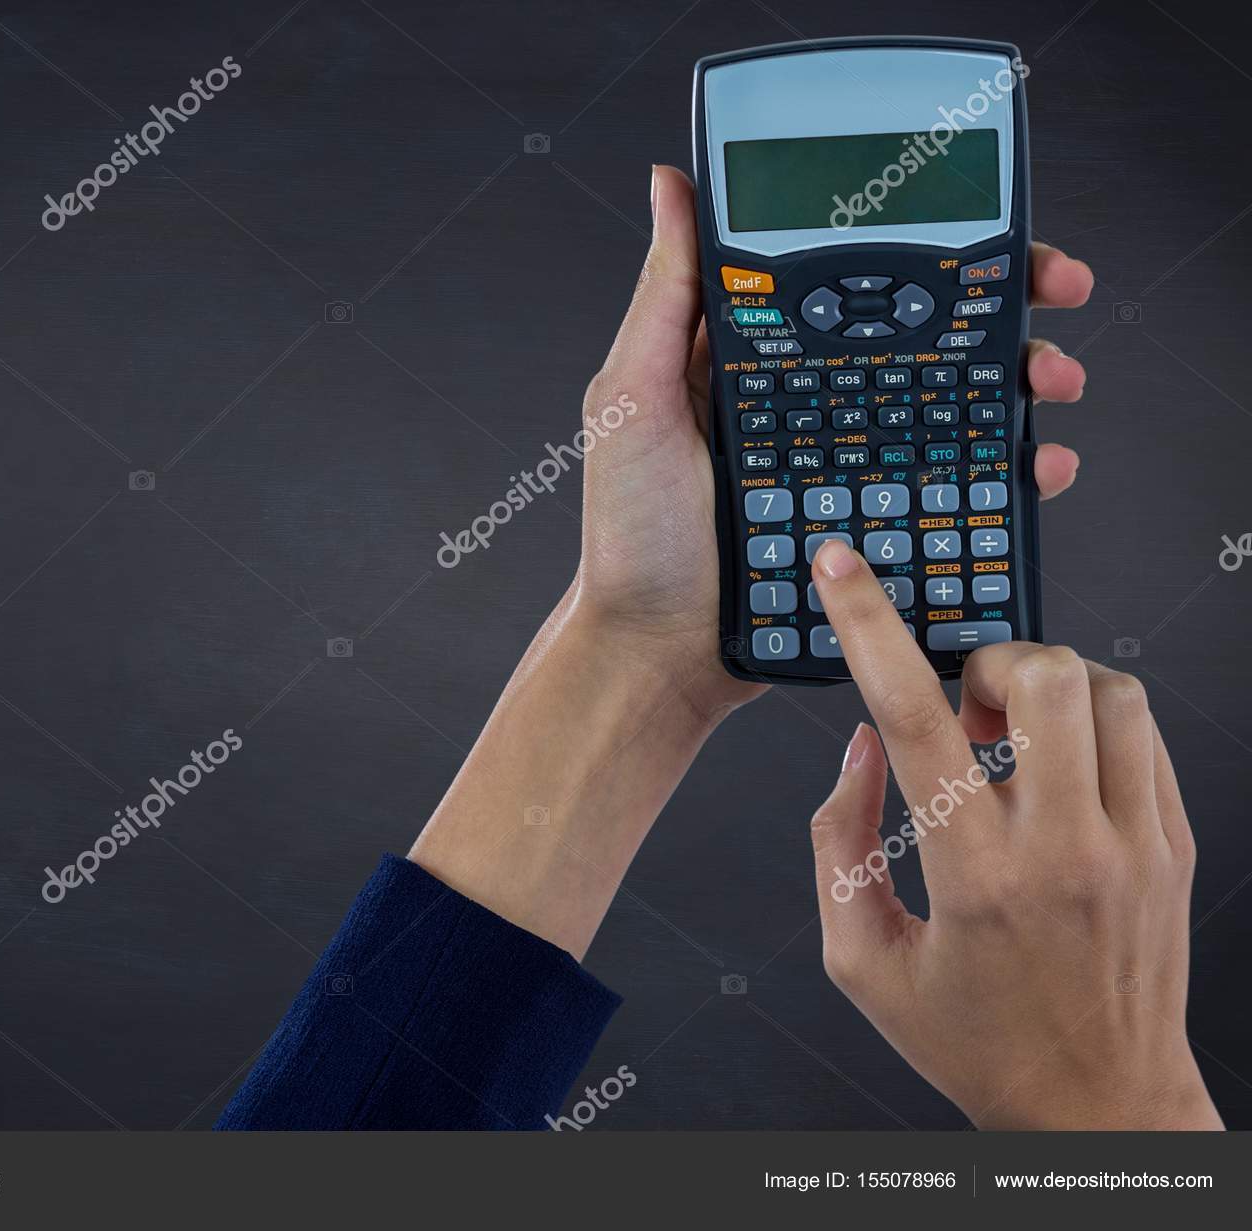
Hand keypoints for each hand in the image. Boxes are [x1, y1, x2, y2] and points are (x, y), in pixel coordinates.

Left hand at [573, 165, 1094, 724]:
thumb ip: (664, 298)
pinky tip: (1040, 463)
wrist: (660, 654)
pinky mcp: (874, 520)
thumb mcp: (632, 400)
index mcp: (754, 358)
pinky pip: (954, 483)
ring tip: (1054, 379)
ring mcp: (847, 462)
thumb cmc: (633, 534)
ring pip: (953, 403)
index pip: (845, 278)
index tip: (981, 225)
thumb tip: (672, 185)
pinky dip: (1008, 470)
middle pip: (919, 333)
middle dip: (997, 305)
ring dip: (1020, 380)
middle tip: (1054, 290)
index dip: (913, 244)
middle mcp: (808, 402)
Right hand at [805, 538, 1220, 1128]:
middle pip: (1040, 676)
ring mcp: (1136, 846)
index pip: (914, 716)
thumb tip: (859, 748)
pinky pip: (1145, 735)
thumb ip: (840, 843)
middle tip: (962, 704)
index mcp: (973, 877)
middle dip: (985, 658)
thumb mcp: (861, 960)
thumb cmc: (972, 1041)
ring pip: (1109, 690)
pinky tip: (1058, 770)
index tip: (843, 566)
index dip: (869, 627)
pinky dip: (1093, 722)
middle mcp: (1065, 850)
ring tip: (1014, 736)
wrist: (1099, 1108)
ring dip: (1047, 685)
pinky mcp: (1175, 847)